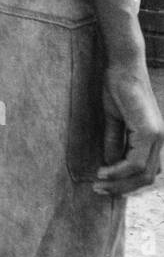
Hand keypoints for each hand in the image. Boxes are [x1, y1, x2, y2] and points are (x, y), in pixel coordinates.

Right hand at [96, 60, 163, 195]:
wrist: (122, 66)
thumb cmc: (116, 87)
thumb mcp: (114, 120)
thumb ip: (115, 142)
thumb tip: (110, 164)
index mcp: (153, 137)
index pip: (146, 170)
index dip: (127, 183)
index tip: (106, 186)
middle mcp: (159, 140)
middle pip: (146, 177)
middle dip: (123, 188)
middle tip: (100, 190)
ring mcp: (156, 136)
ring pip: (143, 173)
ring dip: (120, 183)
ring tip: (99, 184)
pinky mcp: (148, 132)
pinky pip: (135, 161)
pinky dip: (119, 170)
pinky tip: (103, 171)